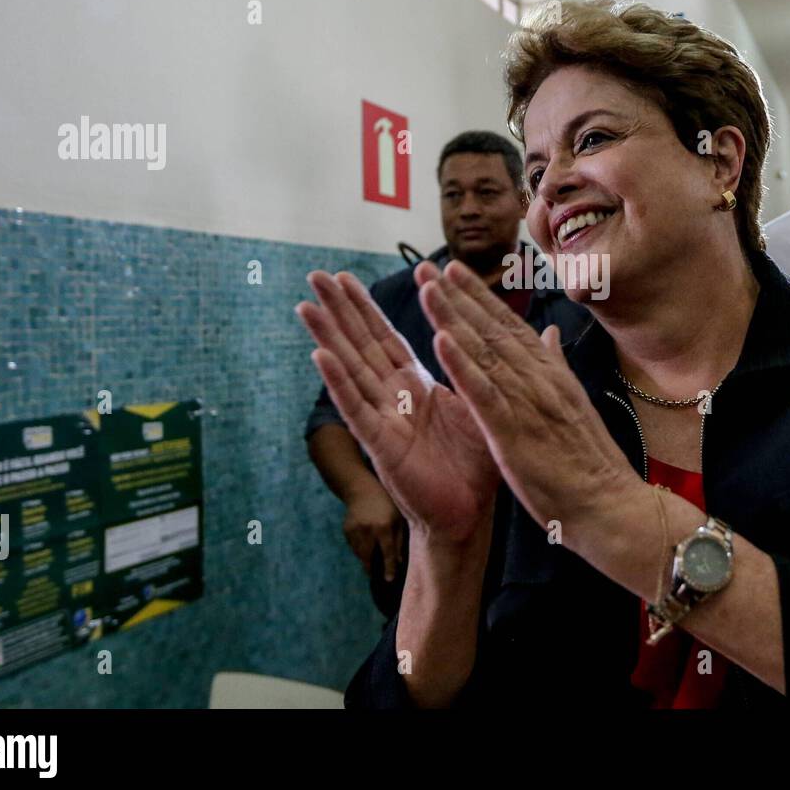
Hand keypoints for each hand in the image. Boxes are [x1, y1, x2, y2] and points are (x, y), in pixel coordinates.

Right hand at [296, 269, 499, 543]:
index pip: (386, 338)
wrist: (469, 515)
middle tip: (315, 274)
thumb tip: (484, 336)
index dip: (366, 308)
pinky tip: (319, 356)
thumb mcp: (477, 405)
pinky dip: (338, 382)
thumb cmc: (473, 465)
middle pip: (361, 345)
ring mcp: (383, 420)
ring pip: (351, 371)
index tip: (346, 277)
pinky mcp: (382, 446)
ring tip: (305, 306)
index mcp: (415, 386)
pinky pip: (357, 409)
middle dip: (339, 310)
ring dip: (328, 337)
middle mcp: (392, 398)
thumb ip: (472, 370)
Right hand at [342, 482, 405, 580]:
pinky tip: (364, 543)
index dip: (389, 568)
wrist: (361, 489)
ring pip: (360, 554)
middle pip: (369, 558)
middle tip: (376, 575)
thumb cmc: (386, 503)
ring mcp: (355, 531)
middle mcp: (368, 531)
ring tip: (371, 559)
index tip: (389, 580)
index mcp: (384, 527)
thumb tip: (399, 561)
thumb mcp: (398, 518)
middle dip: (372, 568)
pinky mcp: (346, 531)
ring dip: (366, 559)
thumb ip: (399, 540)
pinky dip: (359, 549)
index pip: (387, 553)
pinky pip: (353, 547)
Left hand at [416, 260, 637, 529]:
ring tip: (427, 289)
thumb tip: (550, 335)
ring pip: (484, 351)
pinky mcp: (515, 431)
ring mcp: (527, 402)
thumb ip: (557, 367)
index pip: (510, 326)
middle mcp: (539, 379)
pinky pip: (484, 393)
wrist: (609, 504)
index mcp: (550, 375)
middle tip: (426, 267)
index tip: (454, 271)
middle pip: (492, 329)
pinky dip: (462, 366)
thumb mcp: (573, 404)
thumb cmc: (588, 463)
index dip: (480, 297)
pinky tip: (440, 341)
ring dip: (453, 317)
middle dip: (458, 296)